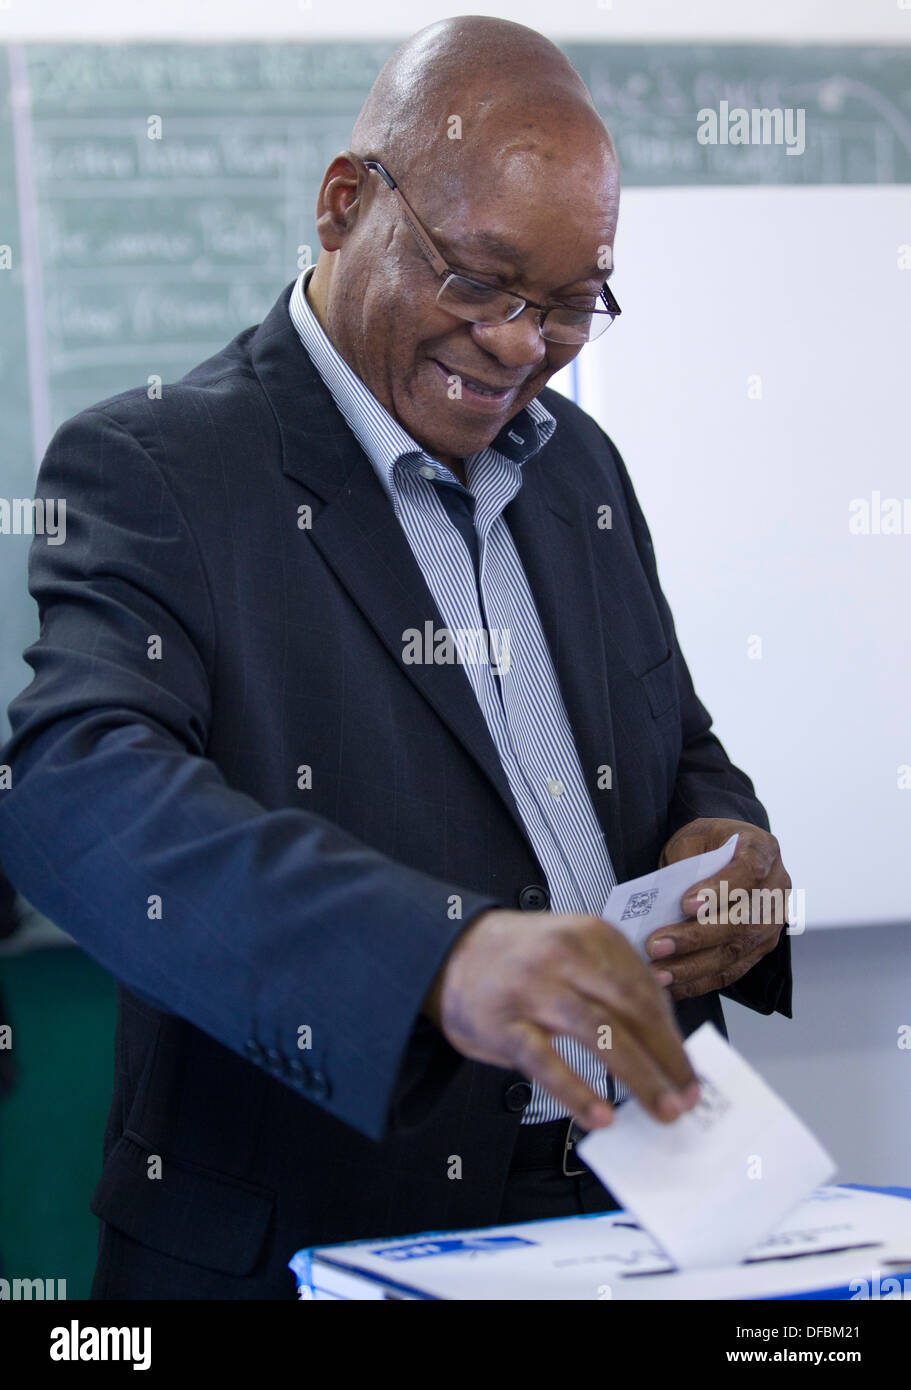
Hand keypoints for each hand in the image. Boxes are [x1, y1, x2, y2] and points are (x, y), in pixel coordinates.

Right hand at [422, 909, 700, 1129]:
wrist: (446, 950)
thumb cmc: (517, 957)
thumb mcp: (570, 946)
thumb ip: (611, 980)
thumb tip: (661, 1037)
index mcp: (590, 935)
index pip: (646, 988)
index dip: (673, 1033)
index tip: (688, 1067)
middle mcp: (565, 957)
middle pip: (632, 1009)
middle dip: (667, 1057)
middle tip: (687, 1094)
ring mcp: (533, 990)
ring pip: (600, 1034)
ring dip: (639, 1077)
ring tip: (661, 1109)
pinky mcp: (504, 1023)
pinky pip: (547, 1063)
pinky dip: (578, 1092)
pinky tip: (601, 1115)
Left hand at [647, 818, 790, 1000]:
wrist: (725, 852)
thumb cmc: (706, 844)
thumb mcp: (693, 837)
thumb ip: (684, 862)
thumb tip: (664, 903)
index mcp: (763, 850)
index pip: (749, 871)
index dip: (719, 890)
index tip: (685, 905)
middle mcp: (776, 888)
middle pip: (741, 920)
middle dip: (695, 937)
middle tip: (655, 945)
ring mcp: (772, 922)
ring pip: (735, 951)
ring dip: (693, 966)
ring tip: (657, 973)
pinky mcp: (760, 948)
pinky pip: (731, 970)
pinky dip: (699, 981)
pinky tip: (671, 984)